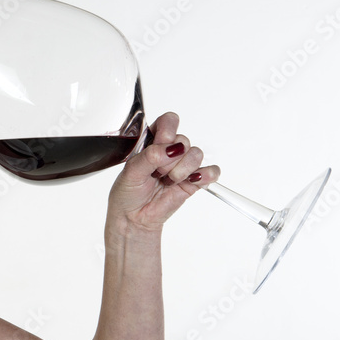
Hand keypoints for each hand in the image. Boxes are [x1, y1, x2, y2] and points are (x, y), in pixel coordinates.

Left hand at [106, 112, 220, 232]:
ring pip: (197, 154)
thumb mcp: (131, 171)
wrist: (134, 218)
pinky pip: (212, 171)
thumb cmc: (128, 193)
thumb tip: (173, 149)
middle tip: (157, 173)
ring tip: (168, 181)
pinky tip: (191, 182)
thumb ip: (150, 156)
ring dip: (182, 170)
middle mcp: (170, 150)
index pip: (169, 121)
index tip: (160, 145)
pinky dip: (205, 175)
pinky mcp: (194, 181)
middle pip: (184, 140)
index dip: (167, 132)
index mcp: (153, 141)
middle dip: (170, 159)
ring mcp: (183, 166)